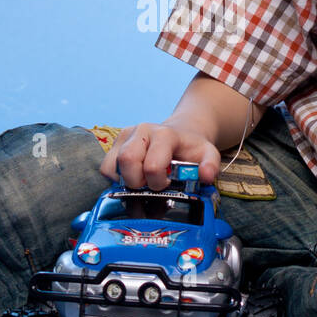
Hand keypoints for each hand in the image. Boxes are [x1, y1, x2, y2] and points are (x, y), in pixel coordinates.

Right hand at [98, 122, 220, 190]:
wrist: (181, 132)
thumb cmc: (192, 148)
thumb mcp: (208, 154)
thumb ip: (210, 165)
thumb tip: (206, 176)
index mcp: (165, 134)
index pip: (152, 165)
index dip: (157, 182)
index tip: (166, 184)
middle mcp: (142, 131)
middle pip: (127, 162)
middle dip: (137, 183)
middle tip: (150, 185)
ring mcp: (126, 135)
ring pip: (111, 165)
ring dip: (125, 181)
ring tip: (142, 181)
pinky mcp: (116, 143)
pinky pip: (106, 167)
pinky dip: (116, 179)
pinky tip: (133, 178)